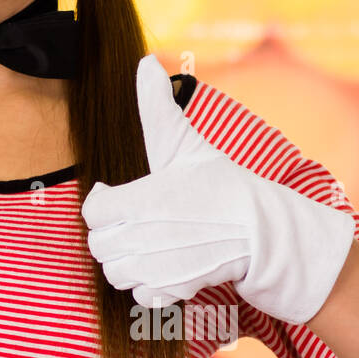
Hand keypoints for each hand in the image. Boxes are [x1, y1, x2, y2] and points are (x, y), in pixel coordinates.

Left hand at [80, 54, 355, 323]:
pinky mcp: (172, 291)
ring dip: (126, 259)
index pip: (92, 211)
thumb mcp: (187, 144)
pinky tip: (163, 264)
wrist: (266, 233)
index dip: (104, 203)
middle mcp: (142, 237)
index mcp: (141, 199)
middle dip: (113, 232)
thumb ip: (157, 107)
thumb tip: (145, 62)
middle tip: (137, 221)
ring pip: (114, 271)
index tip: (120, 196)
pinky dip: (146, 285)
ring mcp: (156, 267)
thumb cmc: (224, 186)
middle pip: (98, 243)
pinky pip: (138, 295)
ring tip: (148, 242)